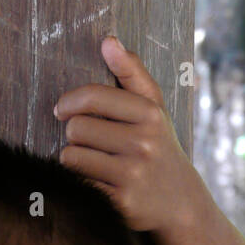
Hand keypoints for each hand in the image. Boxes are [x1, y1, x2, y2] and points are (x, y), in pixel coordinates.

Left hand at [54, 37, 198, 234]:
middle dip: (76, 135)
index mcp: (149, 114)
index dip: (69, 102)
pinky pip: (77, 182)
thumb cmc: (158, 147)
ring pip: (71, 156)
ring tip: (96, 163)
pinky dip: (79, 181)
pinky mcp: (120, 202)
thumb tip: (108, 41)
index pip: (92, 97)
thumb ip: (131, 72)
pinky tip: (99, 182)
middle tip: (91, 143)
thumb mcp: (153, 108)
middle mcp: (143, 143)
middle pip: (76, 128)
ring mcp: (132, 174)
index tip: (63, 109)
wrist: (180, 203)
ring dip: (75, 159)